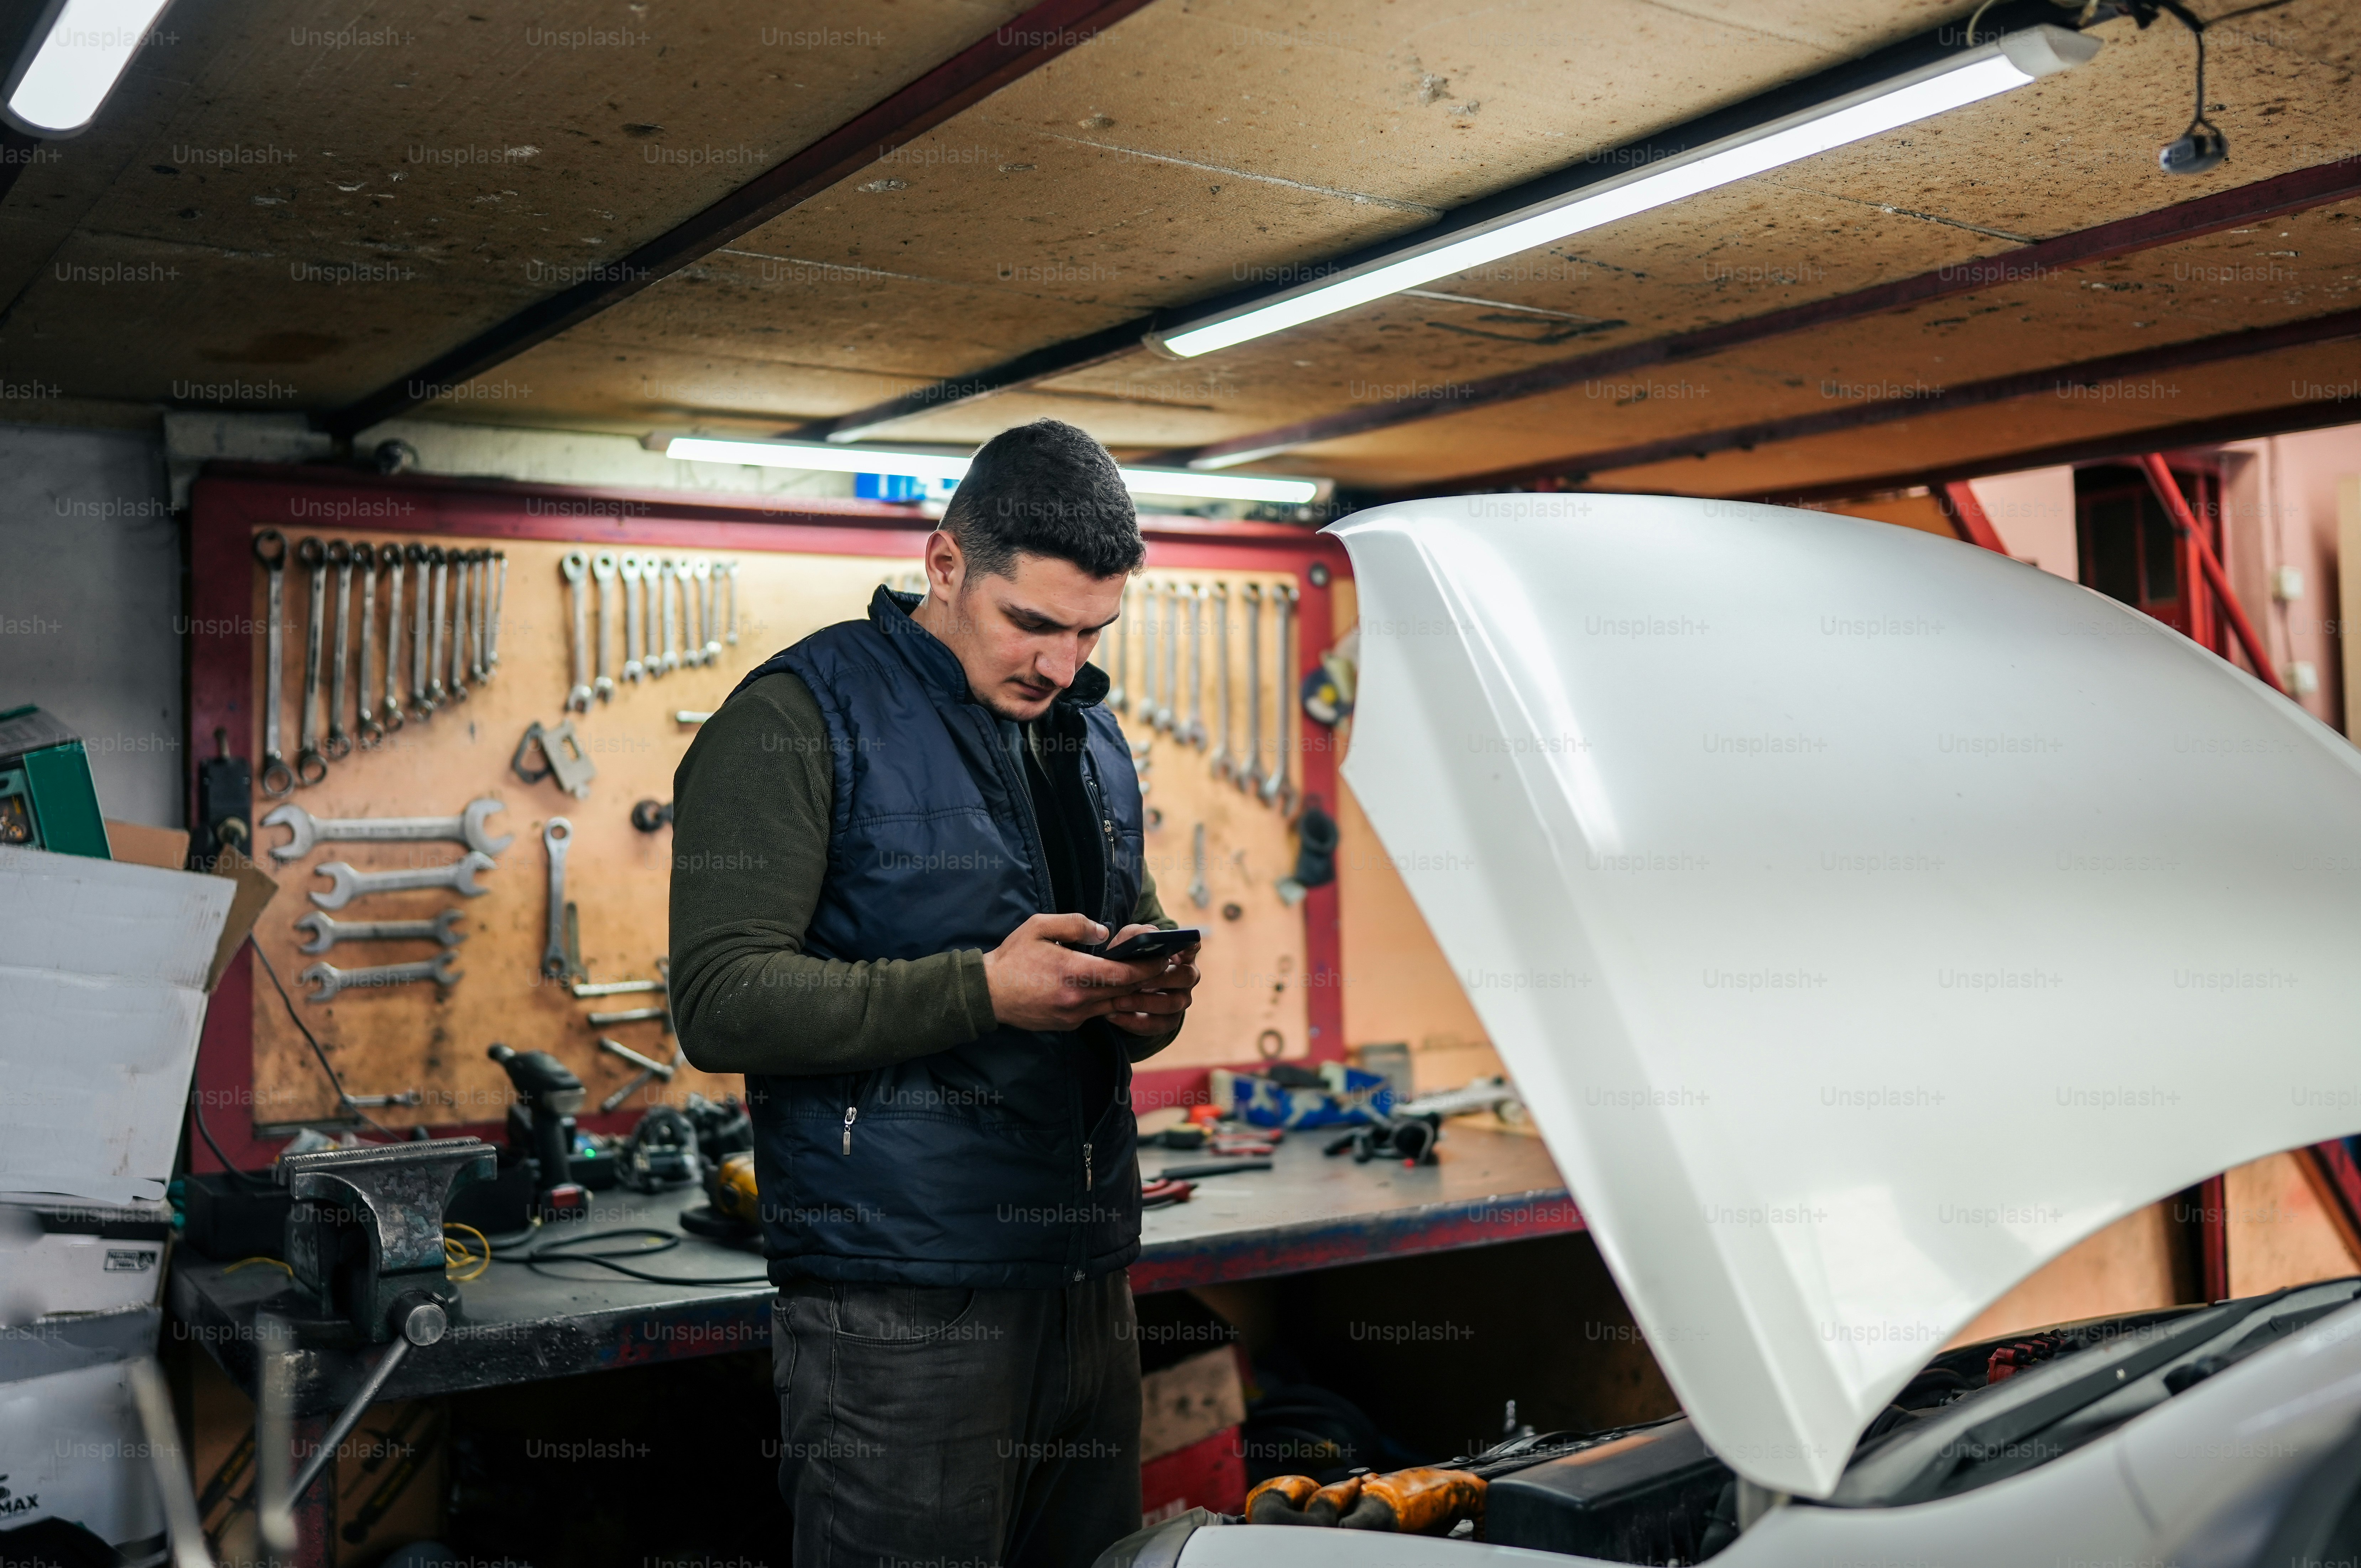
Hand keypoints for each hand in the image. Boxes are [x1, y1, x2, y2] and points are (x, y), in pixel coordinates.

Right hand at [983, 913, 1169, 1031]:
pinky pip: (1096, 1012)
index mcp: (1073, 972)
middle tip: (1161, 965)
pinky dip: (1107, 1000)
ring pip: (1113, 1004)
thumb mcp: (1039, 926)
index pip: (1124, 974)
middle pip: (1124, 991)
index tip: (1162, 957)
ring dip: (1128, 991)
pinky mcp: (1068, 1025)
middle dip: (1145, 979)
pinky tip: (1109, 987)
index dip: (1148, 967)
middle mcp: (1077, 999)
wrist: (987, 993)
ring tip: (1140, 975)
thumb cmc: (1013, 957)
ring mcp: (1073, 1015)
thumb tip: (1104, 931)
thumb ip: (1075, 924)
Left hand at [1100, 924, 1200, 1038]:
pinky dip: (1134, 1022)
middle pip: (1185, 977)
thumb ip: (1138, 935)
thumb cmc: (1129, 958)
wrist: (1120, 986)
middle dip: (1161, 978)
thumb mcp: (1129, 942)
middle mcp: (1187, 977)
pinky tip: (1113, 1015)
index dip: (1189, 946)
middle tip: (1137, 979)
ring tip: (1118, 1001)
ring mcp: (1180, 1000)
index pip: (1193, 946)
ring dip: (1143, 1003)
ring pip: (1172, 1004)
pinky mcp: (1169, 1020)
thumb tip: (1149, 936)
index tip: (1180, 947)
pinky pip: (1157, 1025)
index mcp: (1182, 954)